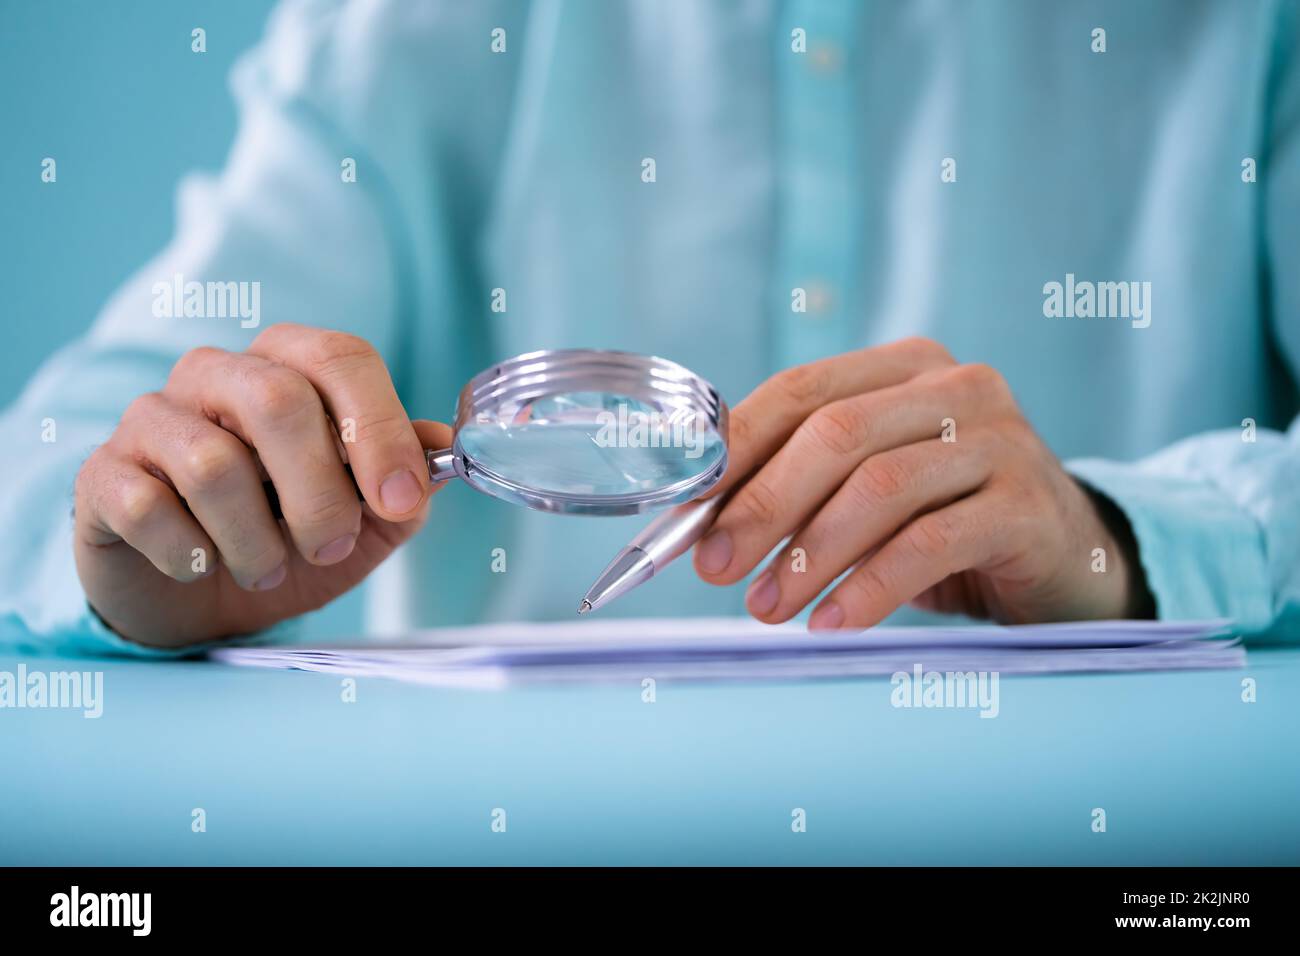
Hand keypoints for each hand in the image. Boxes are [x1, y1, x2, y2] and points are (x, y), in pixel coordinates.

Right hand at [73, 324, 451, 647]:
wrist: (204, 600)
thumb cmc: (290, 541)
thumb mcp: (368, 520)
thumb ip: (406, 480)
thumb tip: (441, 447)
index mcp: (288, 366)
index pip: (341, 358)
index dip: (378, 428)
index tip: (398, 499)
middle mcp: (216, 375)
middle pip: (278, 400)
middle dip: (320, 491)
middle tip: (332, 545)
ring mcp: (152, 419)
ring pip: (214, 464)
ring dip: (257, 539)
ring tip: (267, 565)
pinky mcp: (103, 475)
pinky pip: (148, 507)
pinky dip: (193, 554)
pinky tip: (202, 566)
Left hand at [693, 338, 1152, 628]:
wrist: (1069, 561)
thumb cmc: (949, 524)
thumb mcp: (873, 495)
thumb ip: (803, 491)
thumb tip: (701, 527)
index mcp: (903, 367)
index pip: (799, 392)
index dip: (734, 452)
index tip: (684, 514)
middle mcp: (955, 387)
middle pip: (835, 433)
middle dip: (762, 504)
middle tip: (713, 567)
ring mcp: (1000, 439)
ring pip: (880, 486)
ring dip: (808, 553)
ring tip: (766, 607)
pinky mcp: (1027, 503)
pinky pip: (930, 543)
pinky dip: (870, 586)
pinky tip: (832, 622)